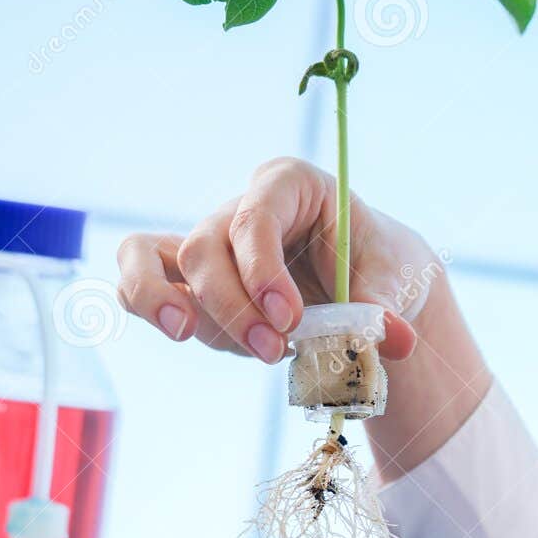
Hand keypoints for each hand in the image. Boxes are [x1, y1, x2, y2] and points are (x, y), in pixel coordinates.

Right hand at [116, 157, 432, 363]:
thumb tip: (396, 341)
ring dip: (176, 307)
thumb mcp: (395, 279)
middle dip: (234, 307)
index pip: (256, 215)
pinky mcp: (191, 282)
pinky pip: (140, 280)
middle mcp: (240, 209)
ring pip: (160, 262)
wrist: (368, 284)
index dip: (262, 268)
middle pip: (205, 247)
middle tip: (275, 351)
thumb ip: (384, 307)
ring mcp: (210, 244)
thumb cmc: (378, 265)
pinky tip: (180, 332)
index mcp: (289, 185)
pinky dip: (149, 305)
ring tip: (194, 337)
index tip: (289, 319)